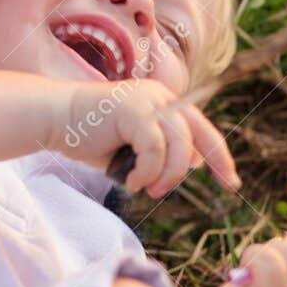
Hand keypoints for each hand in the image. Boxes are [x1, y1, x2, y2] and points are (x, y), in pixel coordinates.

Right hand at [57, 76, 238, 198]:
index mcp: (164, 104)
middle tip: (224, 186)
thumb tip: (192, 166)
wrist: (55, 118)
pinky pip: (154, 148)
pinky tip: (132, 182)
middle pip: (200, 133)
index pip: (202, 130)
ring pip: (179, 145)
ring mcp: (148, 100)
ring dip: (168, 175)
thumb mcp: (133, 150)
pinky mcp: (132, 109)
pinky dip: (147, 171)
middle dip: (217, 162)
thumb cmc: (90, 136)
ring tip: (148, 189)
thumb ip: (160, 155)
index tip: (231, 182)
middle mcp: (161, 97)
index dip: (220, 156)